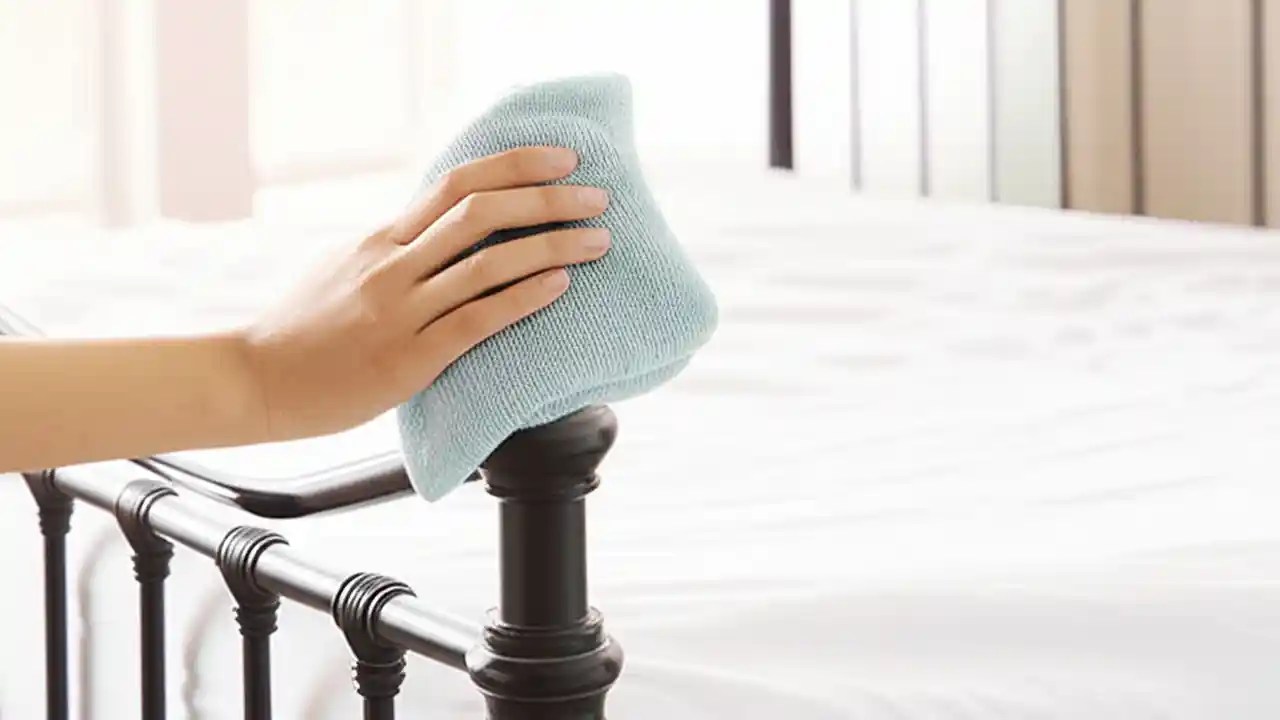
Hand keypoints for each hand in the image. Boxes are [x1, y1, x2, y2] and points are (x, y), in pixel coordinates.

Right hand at [239, 146, 610, 440]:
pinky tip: (560, 286)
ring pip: (488, 263)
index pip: (456, 183)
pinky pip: (476, 319)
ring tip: (599, 240)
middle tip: (597, 196)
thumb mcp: (342, 268)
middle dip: (548, 198)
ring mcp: (400, 310)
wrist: (252, 381)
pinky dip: (523, 297)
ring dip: (552, 245)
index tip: (562, 159)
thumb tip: (437, 233)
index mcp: (380, 238)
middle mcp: (392, 264)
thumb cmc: (301, 331)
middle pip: (480, 211)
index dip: (515, 165)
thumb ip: (392, 250)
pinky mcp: (408, 358)